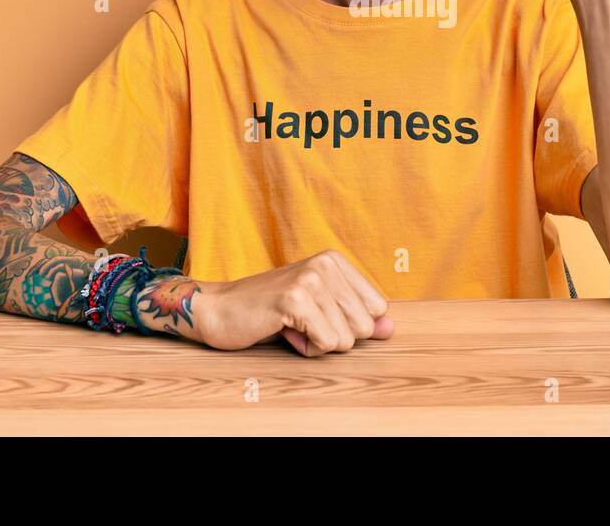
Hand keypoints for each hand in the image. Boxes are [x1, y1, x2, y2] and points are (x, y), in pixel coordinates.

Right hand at [193, 250, 393, 356]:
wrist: (218, 309)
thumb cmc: (269, 311)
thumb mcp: (318, 310)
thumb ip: (356, 317)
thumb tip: (391, 329)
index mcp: (335, 261)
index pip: (378, 308)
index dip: (349, 324)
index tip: (317, 315)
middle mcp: (327, 264)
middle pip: (365, 326)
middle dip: (335, 336)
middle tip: (301, 322)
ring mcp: (311, 279)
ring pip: (347, 339)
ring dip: (318, 344)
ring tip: (291, 325)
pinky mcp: (295, 299)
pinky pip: (327, 343)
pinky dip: (306, 348)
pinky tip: (283, 330)